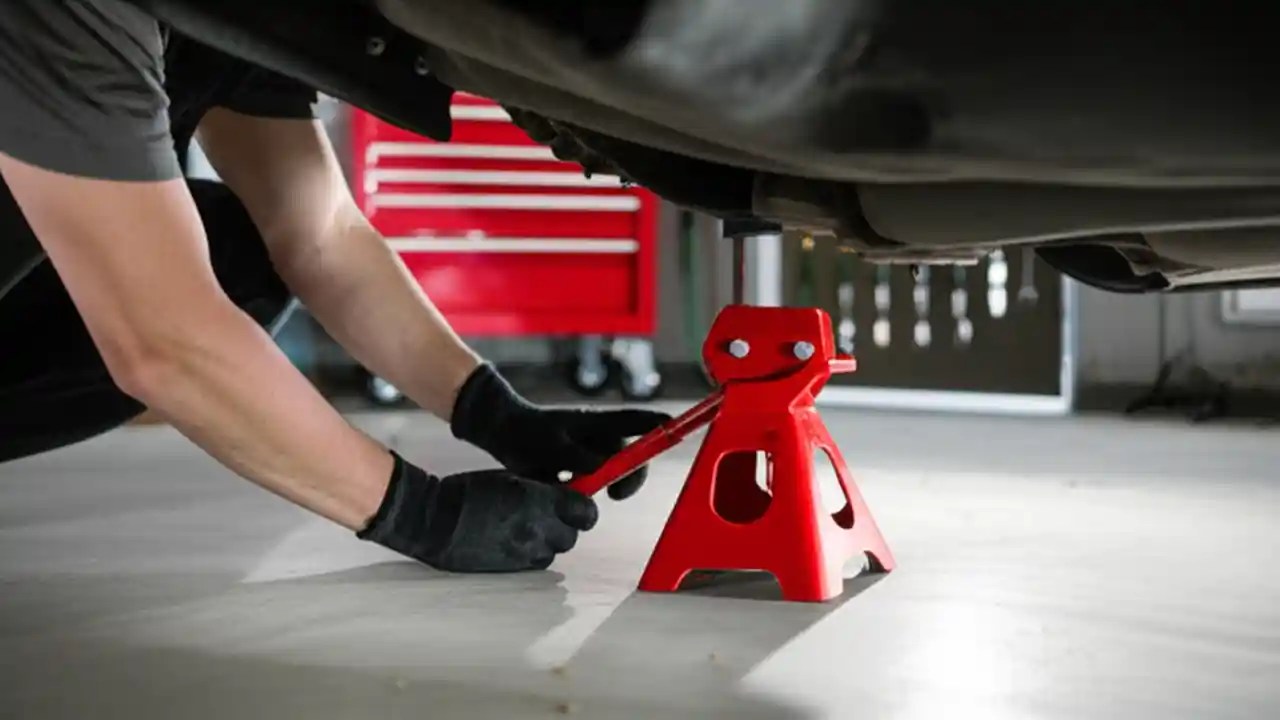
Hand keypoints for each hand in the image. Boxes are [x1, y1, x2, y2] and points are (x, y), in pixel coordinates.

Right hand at [358, 453, 597, 572]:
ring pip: (554, 552)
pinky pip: (535, 564)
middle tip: (546, 517)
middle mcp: (540, 530)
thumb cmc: (470, 491)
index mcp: (542, 501)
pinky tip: (513, 542)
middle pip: (572, 536)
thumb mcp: (511, 479)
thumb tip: (561, 494)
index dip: (582, 509)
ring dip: (546, 541)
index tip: (574, 505)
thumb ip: (541, 489)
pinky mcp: (513, 569)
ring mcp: (527, 552)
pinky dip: (531, 554)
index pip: (586, 512)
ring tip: (524, 529)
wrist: (435, 520)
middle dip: (564, 526)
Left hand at [450, 364, 670, 499]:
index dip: (658, 426)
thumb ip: (576, 456)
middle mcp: (599, 437)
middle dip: (630, 477)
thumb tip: (601, 470)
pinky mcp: (579, 469)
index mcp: (597, 424)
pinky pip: (593, 483)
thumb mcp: (550, 443)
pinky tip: (563, 487)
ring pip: (611, 474)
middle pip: (631, 457)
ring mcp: (590, 452)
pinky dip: (584, 491)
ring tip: (572, 487)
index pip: (636, 422)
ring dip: (601, 486)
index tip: (674, 428)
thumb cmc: (526, 432)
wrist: (501, 433)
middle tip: (615, 495)